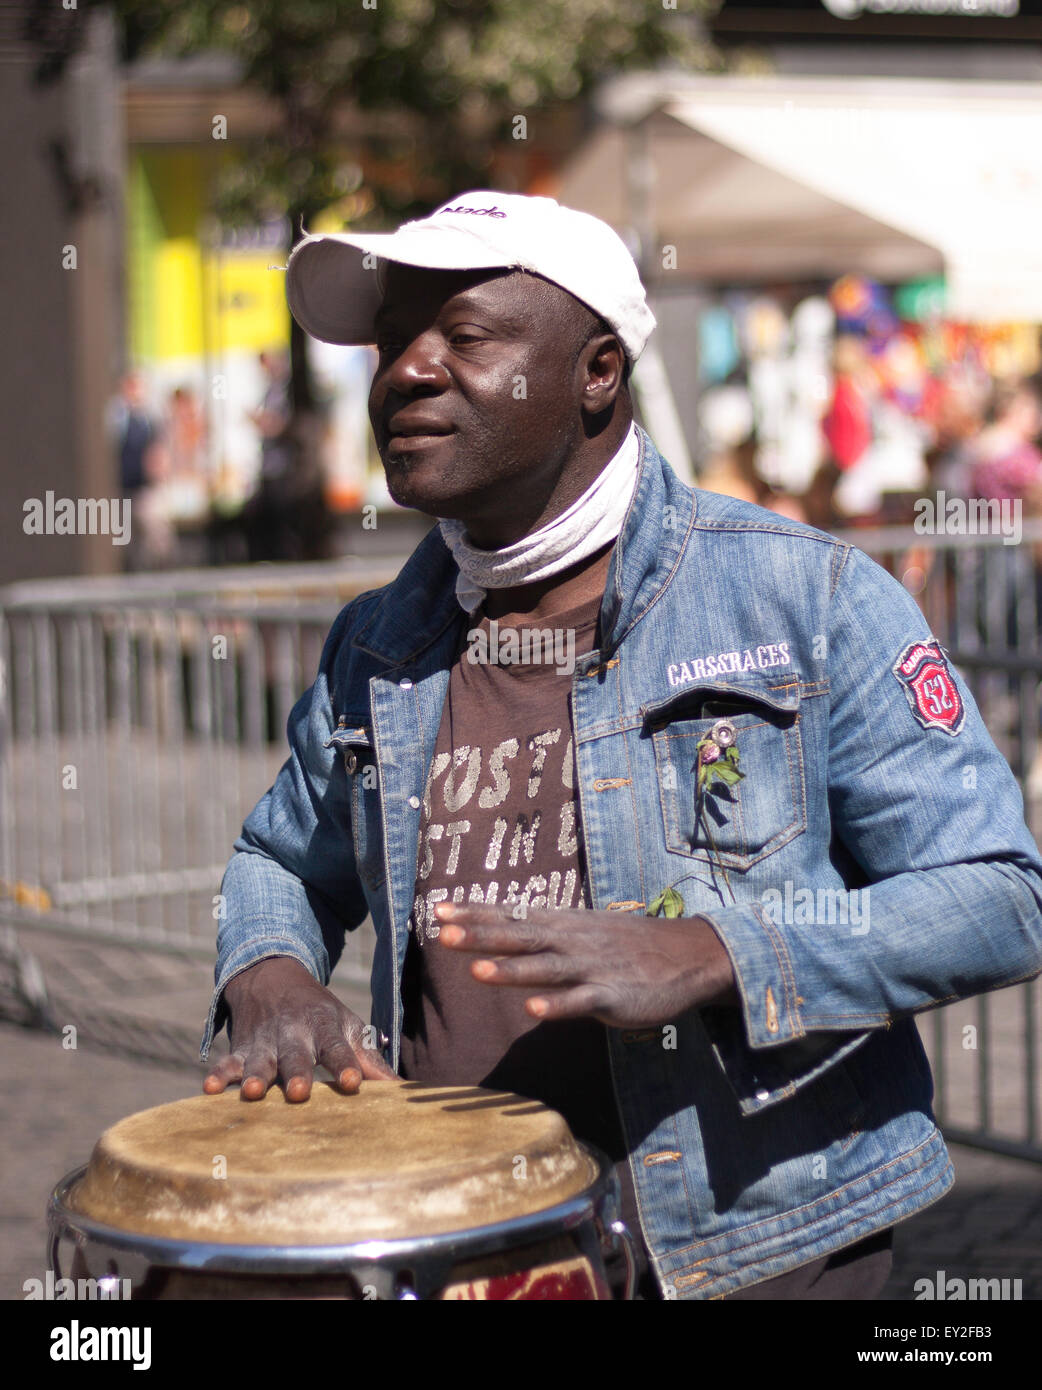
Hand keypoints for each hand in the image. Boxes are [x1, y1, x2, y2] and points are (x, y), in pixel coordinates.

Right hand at [203, 956, 395, 1101]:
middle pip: (296, 1056)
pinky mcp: (240, 1050)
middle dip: (297, 1074)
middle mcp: (293, 1034)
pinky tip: (208, 1091)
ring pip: (260, 1062)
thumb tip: (403, 1091)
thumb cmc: (319, 1014)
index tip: (353, 1083)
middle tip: (299, 1093)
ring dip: (256, 1077)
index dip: (345, 1064)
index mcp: (324, 1027)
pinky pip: (227, 1063)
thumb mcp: (346, 1026)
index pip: (337, 1047)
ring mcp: (264, 1042)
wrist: (272, 977)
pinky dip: (218, 1075)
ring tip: (253, 1094)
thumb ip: (369, 1059)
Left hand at [433, 902, 737, 1028]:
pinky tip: (534, 1011)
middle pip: (518, 939)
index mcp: (560, 926)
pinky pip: (580, 1003)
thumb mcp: (581, 931)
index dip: (474, 915)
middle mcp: (569, 942)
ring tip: (476, 973)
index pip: (509, 916)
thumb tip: (497, 932)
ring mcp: (590, 969)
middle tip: (442, 934)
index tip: (437, 910)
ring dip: (510, 972)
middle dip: (480, 937)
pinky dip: (557, 1006)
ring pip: (544, 971)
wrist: (686, 955)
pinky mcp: (611, 997)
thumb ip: (541, 935)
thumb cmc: (626, 946)